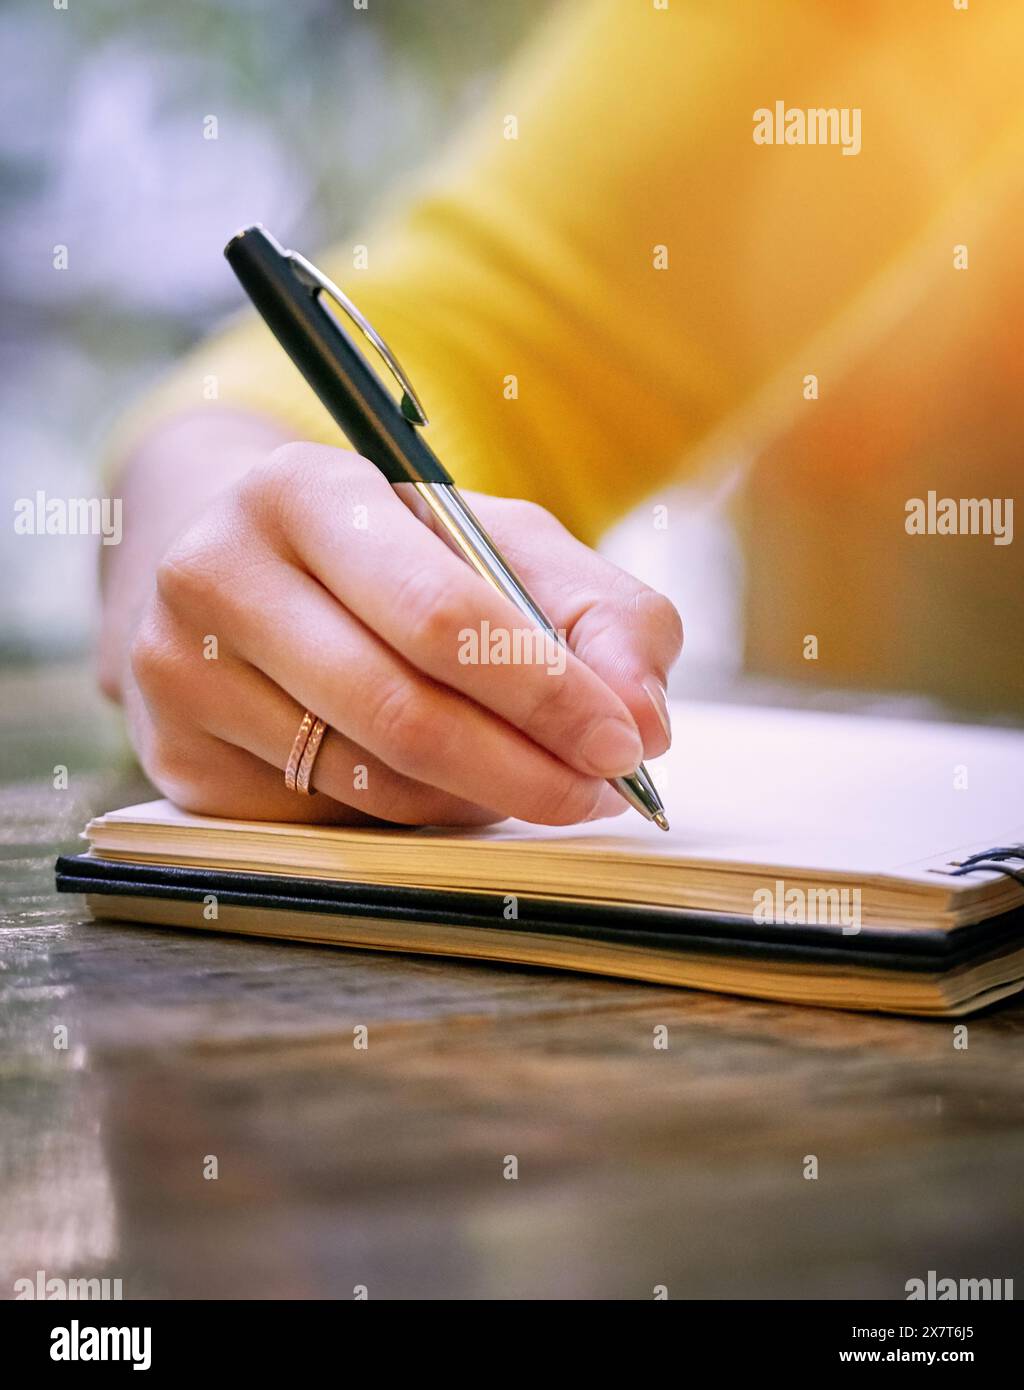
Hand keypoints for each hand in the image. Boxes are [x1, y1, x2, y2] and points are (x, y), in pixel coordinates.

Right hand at [122, 441, 682, 826]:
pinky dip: (408, 816)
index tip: (623, 742)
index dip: (545, 691)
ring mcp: (179, 674)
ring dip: (474, 797)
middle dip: (523, 769)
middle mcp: (215, 576)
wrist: (237, 560)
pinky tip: (435, 780)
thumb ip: (598, 612)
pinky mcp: (176, 759)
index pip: (440, 613)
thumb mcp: (498, 544)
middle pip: (398, 712)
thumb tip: (645, 720)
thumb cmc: (389, 551)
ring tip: (526, 774)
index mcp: (302, 491)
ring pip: (367, 782)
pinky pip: (325, 822)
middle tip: (597, 791)